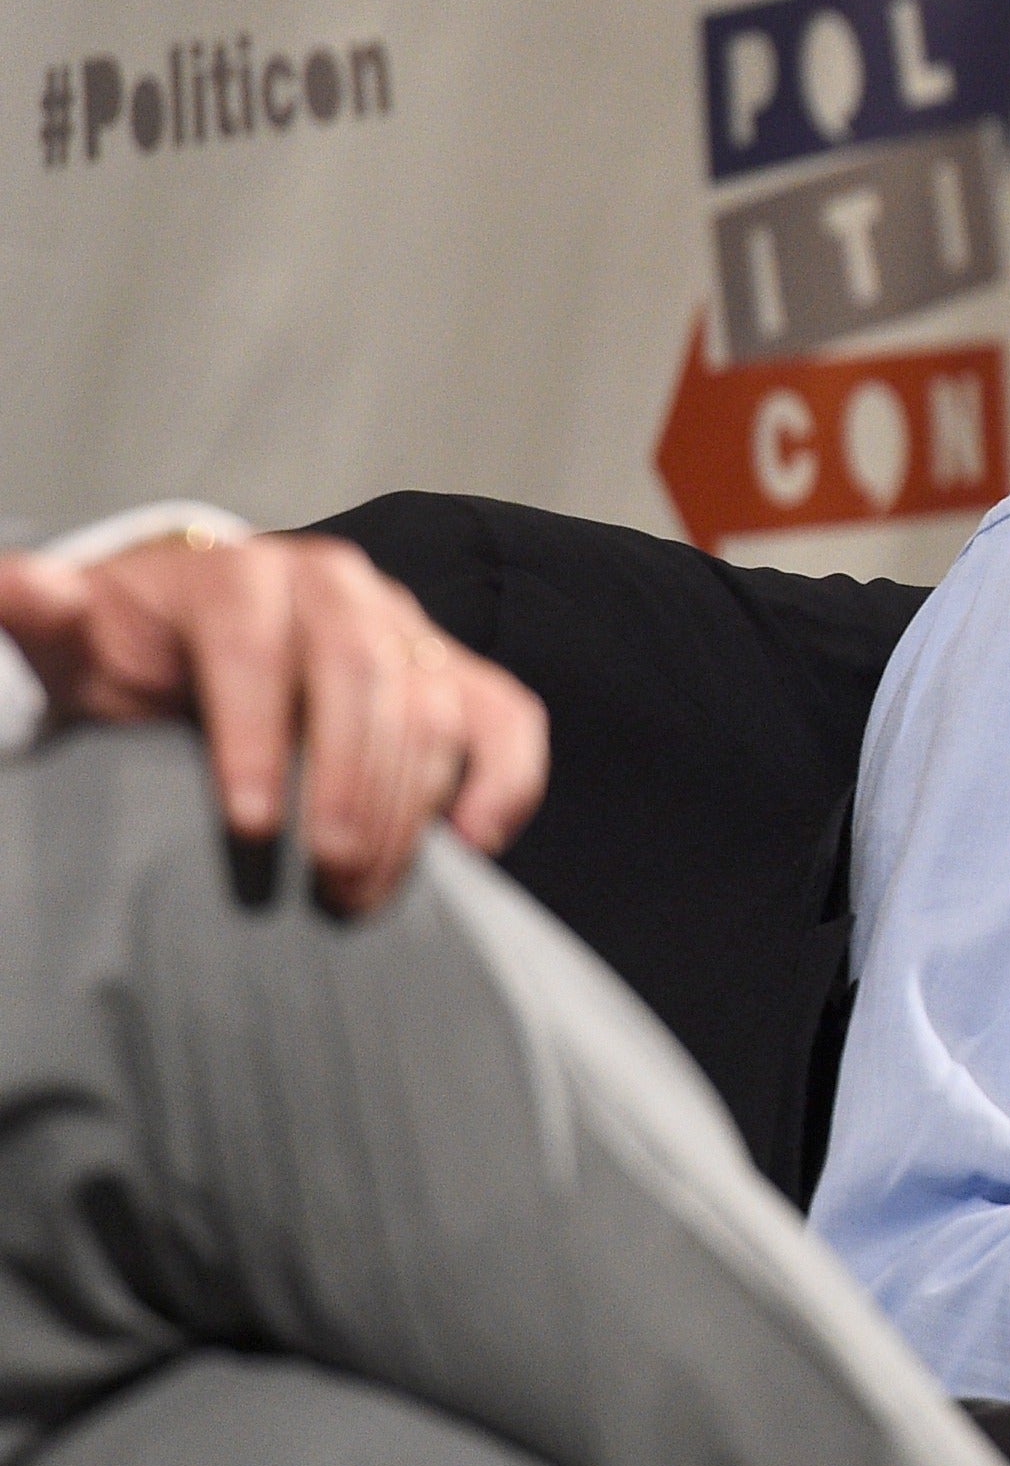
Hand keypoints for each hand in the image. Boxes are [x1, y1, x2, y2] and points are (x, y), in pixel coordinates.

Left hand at [0, 531, 547, 912]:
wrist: (198, 640)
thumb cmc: (130, 658)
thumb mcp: (74, 643)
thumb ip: (37, 615)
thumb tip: (20, 584)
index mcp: (239, 575)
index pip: (257, 649)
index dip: (256, 737)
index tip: (246, 827)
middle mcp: (336, 586)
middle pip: (363, 676)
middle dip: (350, 785)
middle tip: (328, 878)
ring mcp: (404, 626)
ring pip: (434, 704)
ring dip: (411, 805)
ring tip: (365, 890)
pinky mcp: (452, 670)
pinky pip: (506, 716)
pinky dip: (504, 778)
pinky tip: (474, 844)